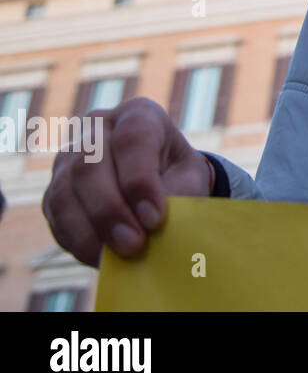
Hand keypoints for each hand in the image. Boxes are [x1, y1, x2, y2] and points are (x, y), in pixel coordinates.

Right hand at [41, 97, 210, 266]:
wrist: (158, 183)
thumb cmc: (177, 177)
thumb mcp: (188, 179)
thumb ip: (176, 195)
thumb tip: (155, 228)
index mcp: (138, 115)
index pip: (132, 139)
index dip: (140, 180)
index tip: (155, 218)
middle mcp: (97, 128)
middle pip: (90, 163)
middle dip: (110, 210)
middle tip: (134, 245)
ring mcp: (69, 157)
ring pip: (65, 191)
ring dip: (90, 230)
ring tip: (116, 257)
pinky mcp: (54, 189)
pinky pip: (55, 216)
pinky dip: (77, 240)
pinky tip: (100, 256)